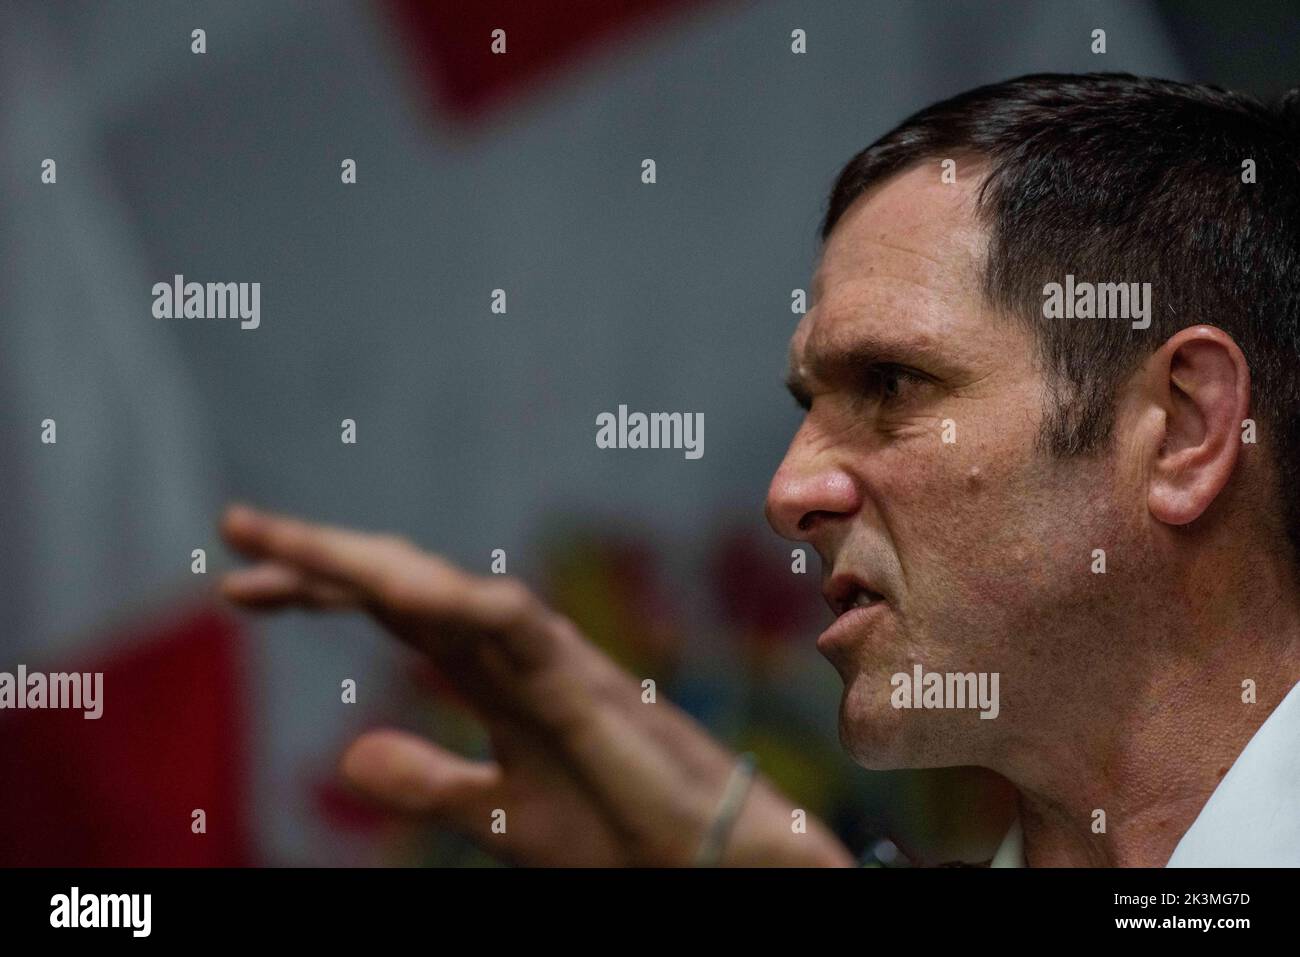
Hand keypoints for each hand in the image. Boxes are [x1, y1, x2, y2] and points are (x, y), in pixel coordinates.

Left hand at [219, 504, 852, 866]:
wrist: (710, 861)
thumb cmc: (620, 836)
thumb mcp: (497, 815)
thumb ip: (428, 780)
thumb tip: (345, 753)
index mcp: (495, 674)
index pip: (393, 612)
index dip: (318, 592)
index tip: (237, 592)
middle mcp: (515, 648)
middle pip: (403, 584)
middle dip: (318, 558)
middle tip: (234, 531)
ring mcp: (548, 657)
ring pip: (442, 587)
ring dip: (360, 563)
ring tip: (278, 544)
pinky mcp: (582, 681)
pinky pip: (508, 622)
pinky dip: (448, 599)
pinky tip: (384, 587)